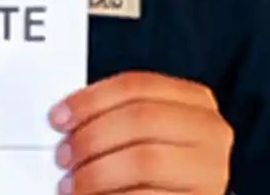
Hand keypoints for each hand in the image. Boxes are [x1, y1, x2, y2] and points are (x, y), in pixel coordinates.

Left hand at [48, 71, 233, 194]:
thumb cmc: (159, 165)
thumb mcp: (146, 131)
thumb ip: (116, 117)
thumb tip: (66, 121)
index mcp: (194, 101)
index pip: (136, 85)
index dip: (91, 100)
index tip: (58, 118)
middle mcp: (210, 130)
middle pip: (140, 119)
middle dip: (91, 137)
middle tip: (63, 156)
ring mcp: (211, 169)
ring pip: (145, 159)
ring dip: (97, 173)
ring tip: (73, 185)